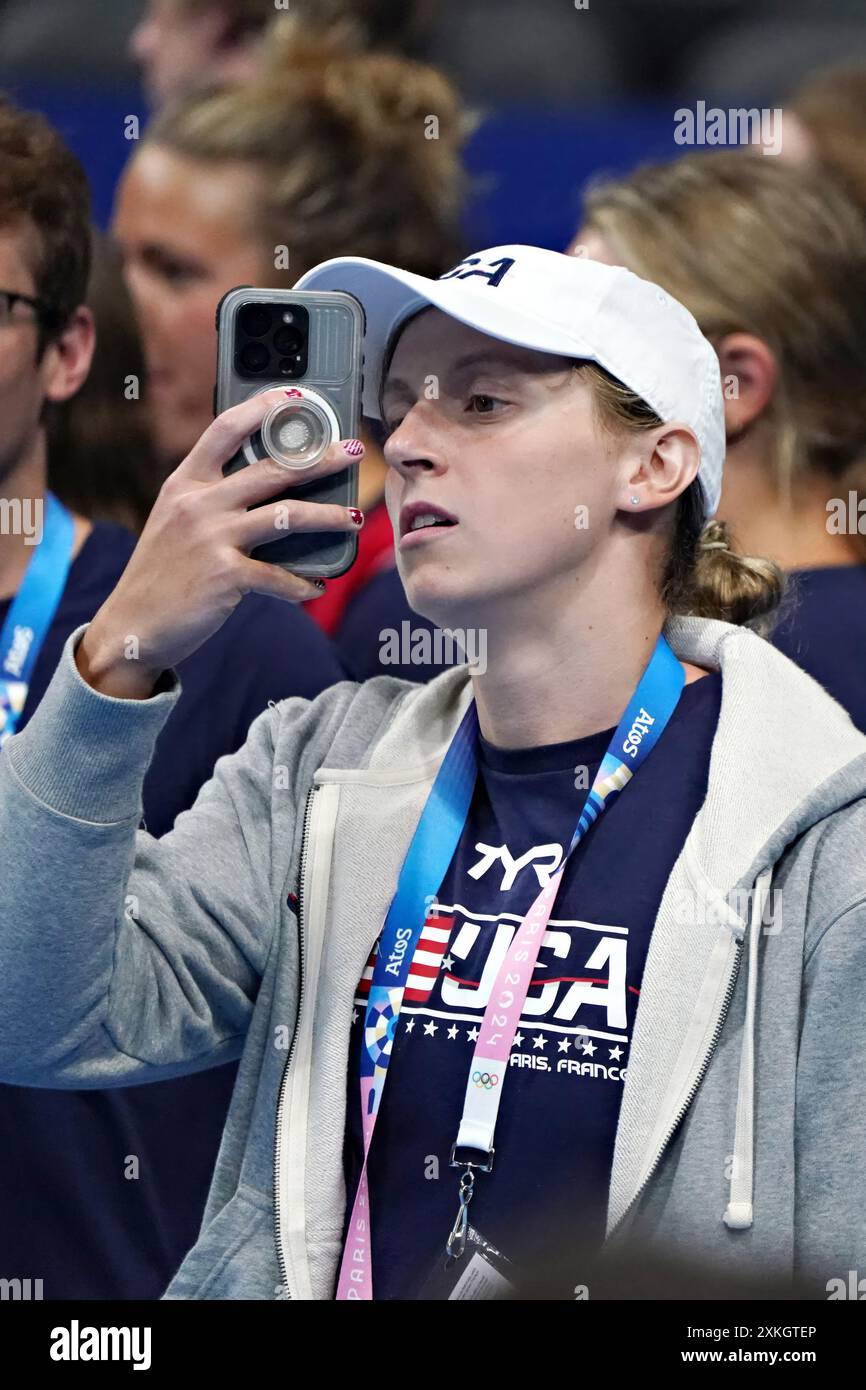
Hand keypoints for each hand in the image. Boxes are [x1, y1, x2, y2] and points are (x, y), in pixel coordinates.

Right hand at [76, 387, 364, 698]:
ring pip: (287, 516)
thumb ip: (211, 499)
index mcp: (185, 483)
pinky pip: (278, 575)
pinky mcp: (225, 576)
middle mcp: (199, 504)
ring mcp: (212, 539)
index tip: (297, 398)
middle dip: (321, 457)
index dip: (264, 408)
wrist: (132, 624)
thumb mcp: (176, 522)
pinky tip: (316, 587)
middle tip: (356, 451)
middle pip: (272, 469)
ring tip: (356, 518)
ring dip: (329, 516)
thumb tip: (269, 488)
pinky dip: (301, 584)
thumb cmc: (163, 573)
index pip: (226, 429)